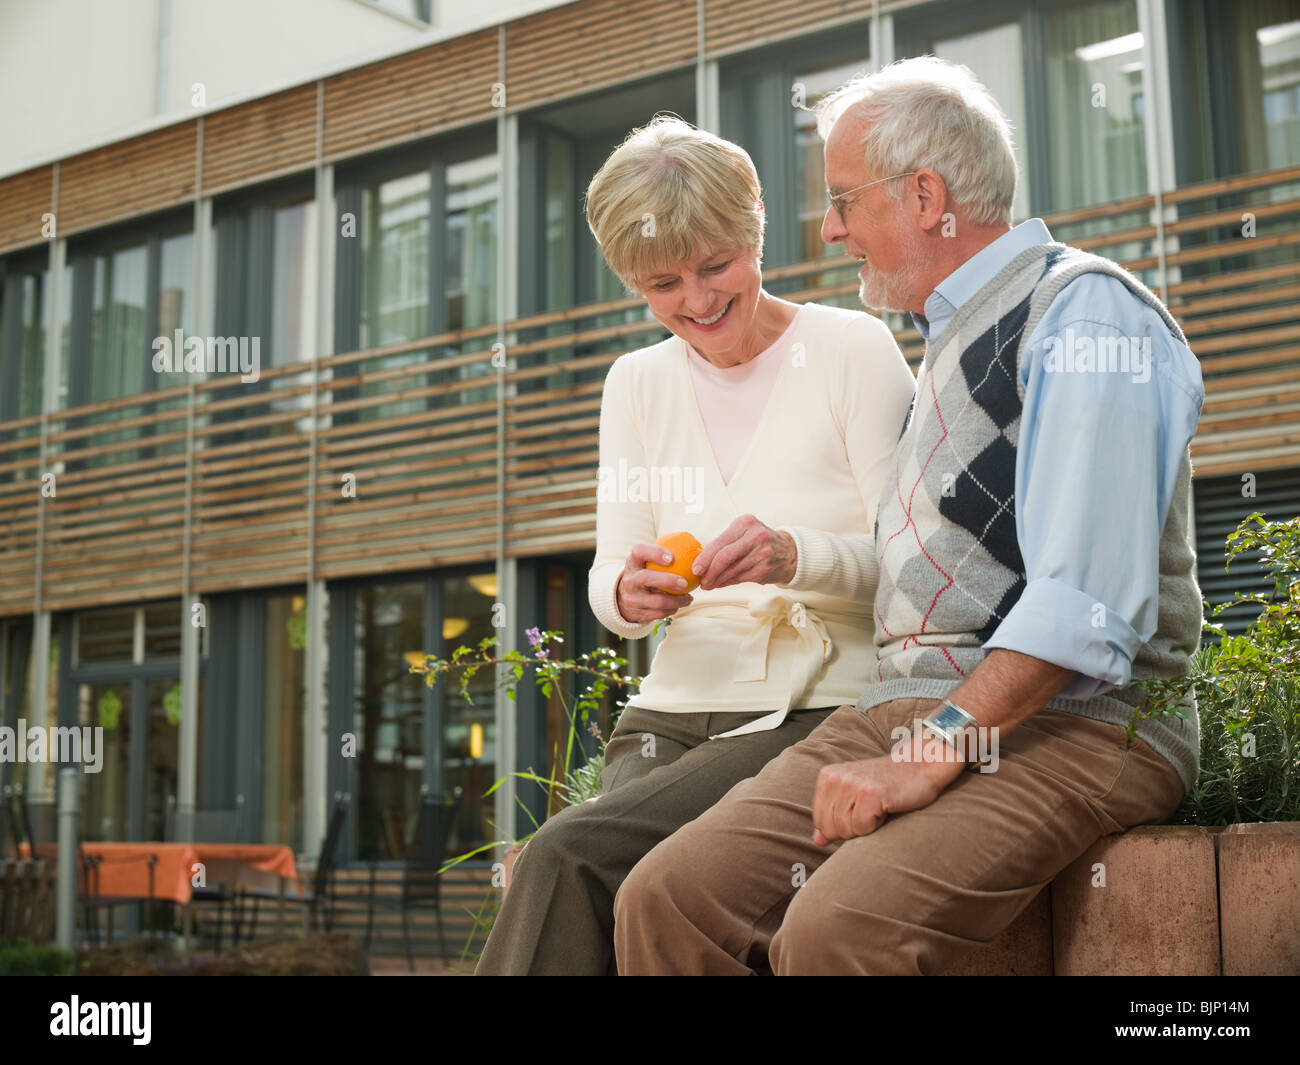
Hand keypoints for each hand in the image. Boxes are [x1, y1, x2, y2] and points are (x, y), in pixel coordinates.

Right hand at [614, 542, 694, 622]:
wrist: (626, 599)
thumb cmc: (646, 574)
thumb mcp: (647, 563)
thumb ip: (665, 556)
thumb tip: (697, 550)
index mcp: (633, 562)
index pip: (639, 551)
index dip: (655, 553)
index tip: (672, 557)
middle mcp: (629, 580)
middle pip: (646, 578)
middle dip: (668, 580)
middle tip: (685, 583)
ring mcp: (632, 598)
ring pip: (657, 601)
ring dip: (677, 600)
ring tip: (689, 597)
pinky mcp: (638, 613)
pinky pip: (660, 613)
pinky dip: (673, 609)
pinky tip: (680, 604)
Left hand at [693, 514, 797, 589]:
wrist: (789, 552)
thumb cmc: (759, 543)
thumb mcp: (745, 533)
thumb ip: (725, 543)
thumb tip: (701, 560)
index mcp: (745, 523)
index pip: (720, 542)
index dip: (705, 557)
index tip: (695, 568)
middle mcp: (755, 536)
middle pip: (724, 557)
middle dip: (709, 571)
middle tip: (701, 580)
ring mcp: (762, 553)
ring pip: (731, 570)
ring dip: (716, 580)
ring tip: (709, 584)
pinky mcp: (765, 569)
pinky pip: (740, 578)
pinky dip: (727, 583)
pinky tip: (721, 584)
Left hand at [810, 755, 961, 845]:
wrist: (921, 763)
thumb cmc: (889, 783)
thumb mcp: (855, 795)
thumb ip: (834, 816)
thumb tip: (817, 840)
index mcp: (827, 776)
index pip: (820, 821)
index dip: (841, 827)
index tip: (860, 811)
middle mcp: (835, 778)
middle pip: (830, 828)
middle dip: (852, 829)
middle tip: (871, 810)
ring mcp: (851, 784)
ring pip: (845, 830)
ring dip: (865, 827)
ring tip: (878, 807)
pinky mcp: (869, 793)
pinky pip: (862, 828)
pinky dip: (876, 825)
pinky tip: (885, 807)